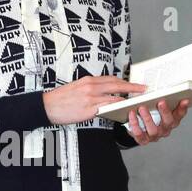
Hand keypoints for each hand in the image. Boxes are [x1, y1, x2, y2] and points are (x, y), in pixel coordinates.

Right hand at [42, 75, 188, 143]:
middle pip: (116, 84)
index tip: (134, 83)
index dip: (124, 81)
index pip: (110, 79)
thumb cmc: (60, 100)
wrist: (46, 107)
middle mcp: (91, 86)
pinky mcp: (88, 109)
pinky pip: (107, 108)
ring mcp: (90, 97)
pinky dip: (118, 109)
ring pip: (115, 96)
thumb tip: (103, 93)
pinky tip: (125, 111)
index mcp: (88, 80)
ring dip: (129, 98)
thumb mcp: (76, 88)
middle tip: (145, 88)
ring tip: (139, 101)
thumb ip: (90, 89)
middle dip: (132, 86)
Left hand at [124, 96, 188, 143]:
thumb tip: (164, 89)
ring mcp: (154, 136)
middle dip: (165, 111)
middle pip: (169, 122)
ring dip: (147, 118)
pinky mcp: (143, 140)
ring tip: (142, 107)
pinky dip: (135, 124)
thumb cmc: (149, 114)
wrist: (136, 127)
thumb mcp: (157, 106)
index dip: (183, 108)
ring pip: (154, 130)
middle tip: (161, 102)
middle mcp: (165, 129)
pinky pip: (139, 134)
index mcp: (171, 120)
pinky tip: (132, 114)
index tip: (184, 100)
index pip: (179, 115)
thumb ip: (162, 99)